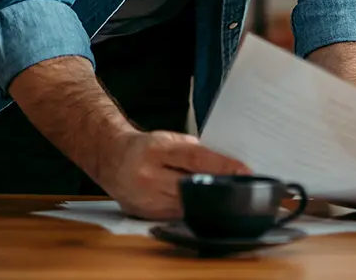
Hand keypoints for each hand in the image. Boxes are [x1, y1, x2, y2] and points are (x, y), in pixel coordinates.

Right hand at [105, 130, 249, 218]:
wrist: (111, 159)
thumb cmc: (144, 147)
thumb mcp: (169, 139)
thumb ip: (194, 150)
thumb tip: (225, 165)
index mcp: (157, 150)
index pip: (196, 158)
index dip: (222, 166)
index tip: (244, 171)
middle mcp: (149, 175)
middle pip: (192, 186)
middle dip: (217, 189)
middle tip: (241, 190)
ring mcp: (146, 198)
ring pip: (186, 205)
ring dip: (207, 202)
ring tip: (226, 198)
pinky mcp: (144, 215)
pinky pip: (176, 216)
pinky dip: (191, 210)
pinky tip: (203, 206)